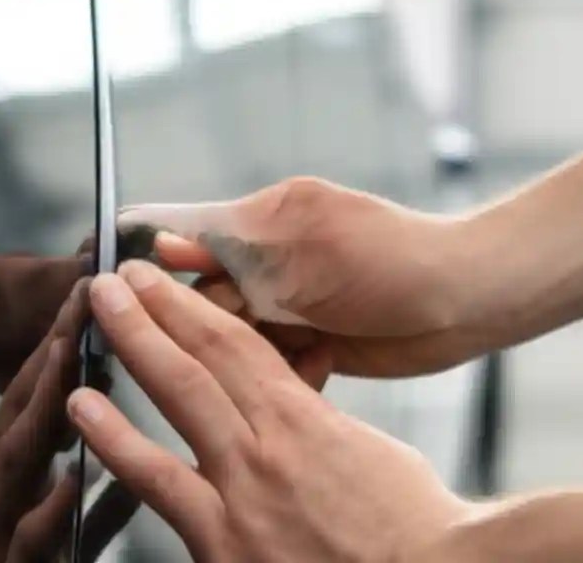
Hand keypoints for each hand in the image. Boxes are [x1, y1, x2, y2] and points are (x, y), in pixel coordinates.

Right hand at [0, 280, 132, 562]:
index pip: (26, 399)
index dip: (56, 345)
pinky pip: (31, 545)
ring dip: (43, 406)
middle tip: (86, 294)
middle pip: (20, 411)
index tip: (88, 293)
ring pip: (17, 461)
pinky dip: (51, 511)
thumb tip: (115, 470)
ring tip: (72, 354)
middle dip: (53, 352)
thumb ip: (66, 502)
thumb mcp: (10, 530)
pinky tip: (74, 479)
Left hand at [66, 261, 474, 562]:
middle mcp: (268, 445)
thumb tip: (293, 406)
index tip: (158, 279)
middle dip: (151, 312)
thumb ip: (318, 425)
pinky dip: (116, 443)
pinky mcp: (221, 545)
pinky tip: (83, 412)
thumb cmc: (414, 531)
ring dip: (130, 351)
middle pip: (199, 358)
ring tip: (89, 320)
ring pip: (176, 401)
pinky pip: (157, 485)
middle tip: (112, 279)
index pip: (238, 344)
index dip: (191, 305)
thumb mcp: (371, 457)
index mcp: (307, 420)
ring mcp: (242, 493)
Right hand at [120, 177, 488, 376]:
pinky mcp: (310, 337)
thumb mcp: (305, 249)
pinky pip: (271, 358)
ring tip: (292, 345)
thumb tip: (162, 244)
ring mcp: (290, 298)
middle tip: (229, 324)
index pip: (184, 232)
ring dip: (250, 348)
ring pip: (234, 332)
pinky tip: (315, 361)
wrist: (469, 300)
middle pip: (202, 293)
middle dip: (208, 317)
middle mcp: (269, 257)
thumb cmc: (393, 259)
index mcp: (262, 218)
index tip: (113, 282)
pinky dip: (284, 366)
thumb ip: (231, 252)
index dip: (149, 257)